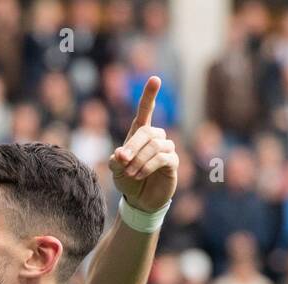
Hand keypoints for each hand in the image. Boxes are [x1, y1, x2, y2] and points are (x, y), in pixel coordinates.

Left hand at [109, 76, 178, 212]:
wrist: (139, 201)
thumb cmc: (127, 181)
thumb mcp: (115, 170)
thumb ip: (115, 160)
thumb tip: (120, 153)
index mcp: (140, 134)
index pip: (145, 111)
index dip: (149, 95)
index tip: (154, 79)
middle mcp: (155, 138)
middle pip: (147, 131)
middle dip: (133, 145)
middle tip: (122, 160)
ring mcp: (166, 149)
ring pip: (155, 145)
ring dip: (139, 159)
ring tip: (130, 173)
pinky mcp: (172, 163)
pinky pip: (163, 158)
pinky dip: (148, 166)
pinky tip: (138, 175)